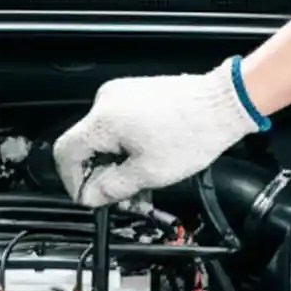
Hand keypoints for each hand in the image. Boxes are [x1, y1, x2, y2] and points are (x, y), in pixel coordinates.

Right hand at [53, 58, 263, 207]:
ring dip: (115, 162)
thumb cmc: (193, 131)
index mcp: (104, 120)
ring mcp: (121, 94)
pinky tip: (146, 160)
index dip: (72, 181)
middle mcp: (106, 101)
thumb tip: (91, 197)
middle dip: (100, 175)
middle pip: (86, 146)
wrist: (224, 103)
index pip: (66, 153)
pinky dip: (126, 146)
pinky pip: (119, 125)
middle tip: (120, 196)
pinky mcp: (136, 94)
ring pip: (104, 137)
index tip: (88, 196)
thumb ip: (112, 188)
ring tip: (139, 181)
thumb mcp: (148, 173)